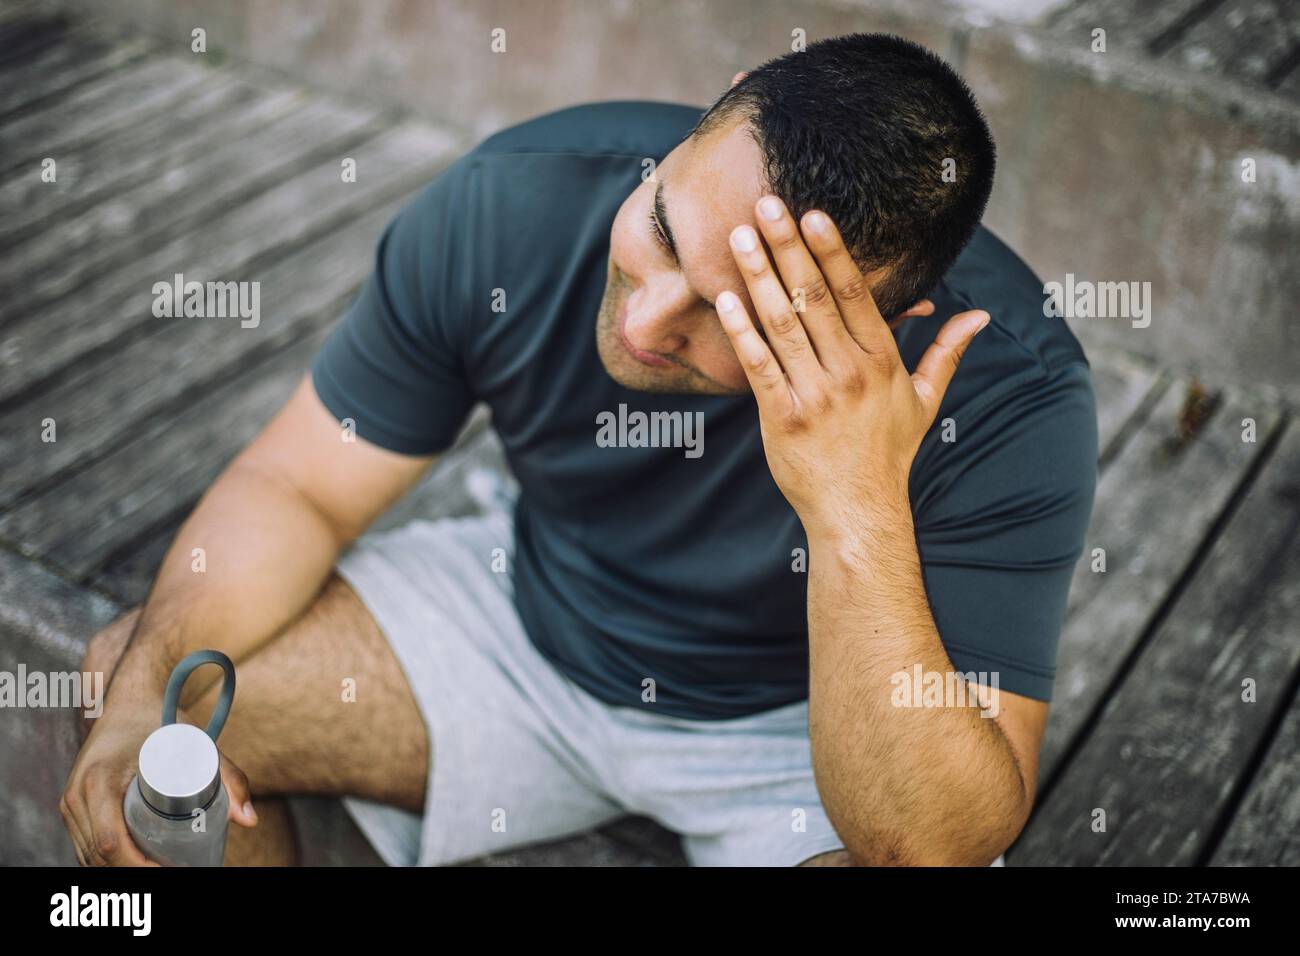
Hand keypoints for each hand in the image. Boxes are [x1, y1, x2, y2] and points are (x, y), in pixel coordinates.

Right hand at [61, 702, 256, 865]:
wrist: (129, 699)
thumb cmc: (164, 720)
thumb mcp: (198, 745)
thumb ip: (229, 778)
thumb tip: (250, 821)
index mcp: (100, 781)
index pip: (111, 843)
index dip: (140, 867)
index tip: (172, 870)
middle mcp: (76, 794)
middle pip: (98, 855)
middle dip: (134, 873)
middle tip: (174, 870)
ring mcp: (70, 801)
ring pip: (88, 855)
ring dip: (118, 870)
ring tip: (161, 868)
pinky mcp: (72, 805)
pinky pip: (83, 845)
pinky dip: (105, 862)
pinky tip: (136, 865)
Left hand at [716, 195, 988, 535]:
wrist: (858, 510)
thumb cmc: (888, 454)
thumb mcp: (925, 402)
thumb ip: (946, 353)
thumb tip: (979, 316)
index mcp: (882, 361)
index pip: (855, 294)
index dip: (832, 251)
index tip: (813, 214)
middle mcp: (850, 372)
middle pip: (813, 297)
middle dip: (788, 247)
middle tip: (766, 203)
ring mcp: (815, 394)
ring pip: (782, 324)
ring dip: (758, 277)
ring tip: (739, 236)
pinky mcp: (783, 417)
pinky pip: (759, 366)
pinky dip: (742, 332)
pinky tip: (726, 299)